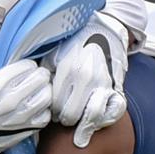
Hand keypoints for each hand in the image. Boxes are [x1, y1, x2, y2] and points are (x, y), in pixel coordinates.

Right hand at [0, 61, 54, 153]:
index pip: (25, 67)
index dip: (28, 64)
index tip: (26, 67)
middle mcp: (8, 101)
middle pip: (39, 80)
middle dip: (40, 74)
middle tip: (38, 75)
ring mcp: (17, 118)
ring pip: (45, 98)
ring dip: (46, 91)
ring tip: (40, 89)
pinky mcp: (22, 132)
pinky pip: (44, 118)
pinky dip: (45, 111)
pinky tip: (38, 107)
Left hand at [47, 12, 128, 146]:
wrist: (104, 31)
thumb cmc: (75, 44)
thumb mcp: (54, 54)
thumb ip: (46, 75)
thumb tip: (39, 95)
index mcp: (68, 69)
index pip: (56, 105)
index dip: (54, 112)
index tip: (54, 111)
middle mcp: (86, 78)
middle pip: (71, 115)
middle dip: (65, 118)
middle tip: (64, 114)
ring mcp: (103, 83)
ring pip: (91, 116)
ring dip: (83, 122)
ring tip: (77, 116)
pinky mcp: (115, 86)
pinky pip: (108, 111)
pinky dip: (100, 119)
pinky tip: (92, 116)